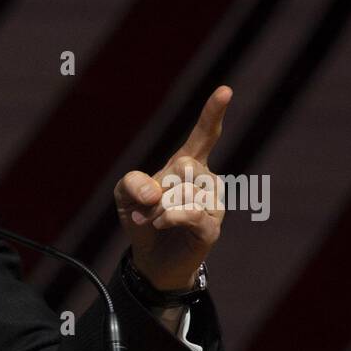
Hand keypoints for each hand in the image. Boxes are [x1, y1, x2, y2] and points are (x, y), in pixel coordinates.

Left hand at [114, 86, 229, 289]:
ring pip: (184, 191)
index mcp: (189, 164)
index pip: (204, 135)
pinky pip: (190, 212)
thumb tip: (153, 191)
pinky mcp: (211, 227)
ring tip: (153, 221)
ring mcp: (213, 203)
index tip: (225, 90)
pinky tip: (161, 224)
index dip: (213, 114)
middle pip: (184, 165)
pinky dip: (169, 218)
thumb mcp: (125, 195)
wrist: (150, 260)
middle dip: (157, 187)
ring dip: (158, 208)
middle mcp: (206, 179)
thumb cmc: (142, 220)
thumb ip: (131, 181)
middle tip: (147, 207)